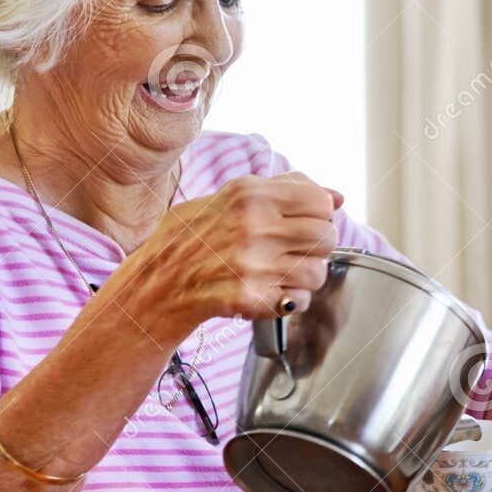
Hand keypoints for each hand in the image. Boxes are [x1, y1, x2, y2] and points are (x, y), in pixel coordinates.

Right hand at [126, 172, 341, 339]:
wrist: (155, 283)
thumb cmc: (192, 237)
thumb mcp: (231, 197)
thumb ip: (286, 190)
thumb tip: (336, 197)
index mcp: (250, 195)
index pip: (321, 203)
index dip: (319, 216)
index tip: (305, 223)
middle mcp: (254, 226)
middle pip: (327, 237)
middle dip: (315, 248)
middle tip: (291, 251)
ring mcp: (254, 264)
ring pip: (318, 272)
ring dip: (304, 277)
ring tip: (278, 273)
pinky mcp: (251, 298)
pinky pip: (299, 300)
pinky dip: (289, 300)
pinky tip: (268, 291)